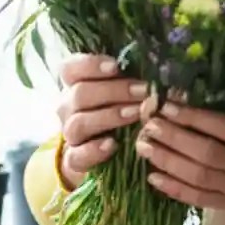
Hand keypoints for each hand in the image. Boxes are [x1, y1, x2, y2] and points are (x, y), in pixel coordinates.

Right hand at [55, 54, 147, 188]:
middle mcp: (68, 108)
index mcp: (76, 85)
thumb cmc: (119, 110)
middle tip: (143, 91)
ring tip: (136, 114)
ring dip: (109, 116)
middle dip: (114, 90)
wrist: (101, 153)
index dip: (90, 65)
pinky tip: (112, 145)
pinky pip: (77, 156)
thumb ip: (132, 78)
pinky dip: (93, 150)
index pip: (70, 69)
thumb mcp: (124, 92)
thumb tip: (157, 67)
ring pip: (79, 123)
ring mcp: (70, 134)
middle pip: (80, 94)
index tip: (116, 66)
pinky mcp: (74, 159)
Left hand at [136, 102, 224, 224]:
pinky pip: (198, 199)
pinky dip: (174, 189)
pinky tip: (153, 177)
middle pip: (205, 152)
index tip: (168, 103)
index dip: (194, 115)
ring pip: (197, 176)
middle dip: (173, 137)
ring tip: (143, 146)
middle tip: (148, 123)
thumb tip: (201, 92)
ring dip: (167, 160)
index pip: (224, 127)